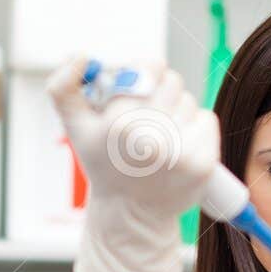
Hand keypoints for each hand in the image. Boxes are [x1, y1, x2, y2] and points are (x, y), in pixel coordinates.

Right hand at [45, 57, 218, 271]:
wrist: (130, 215)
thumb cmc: (104, 166)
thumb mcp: (74, 128)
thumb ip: (63, 87)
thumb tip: (81, 56)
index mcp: (119, 123)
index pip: (150, 66)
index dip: (143, 73)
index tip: (135, 91)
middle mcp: (151, 137)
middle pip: (172, 81)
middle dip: (159, 93)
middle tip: (146, 118)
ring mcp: (180, 151)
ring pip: (188, 101)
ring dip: (176, 112)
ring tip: (159, 138)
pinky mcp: (202, 163)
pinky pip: (207, 120)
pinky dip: (196, 129)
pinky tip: (177, 148)